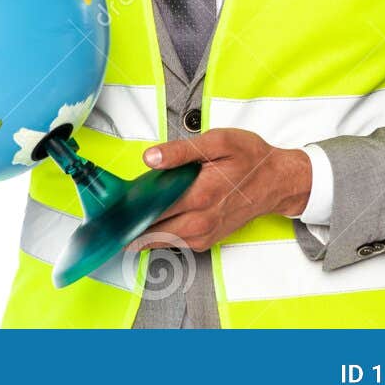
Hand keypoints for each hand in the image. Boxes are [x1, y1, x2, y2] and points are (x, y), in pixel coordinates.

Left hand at [124, 128, 312, 252]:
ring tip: (120, 217)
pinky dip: (156, 234)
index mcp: (201, 194)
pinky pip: (174, 242)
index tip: (107, 203)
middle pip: (151, 228)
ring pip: (160, 240)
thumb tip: (149, 158)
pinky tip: (146, 220)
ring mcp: (204, 234)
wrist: (277, 182)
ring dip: (138, 231)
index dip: (126, 206)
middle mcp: (201, 221)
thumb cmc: (250, 158)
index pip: (152, 207)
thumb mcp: (218, 142)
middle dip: (127, 221)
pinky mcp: (206, 240)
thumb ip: (181, 151)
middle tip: (107, 212)